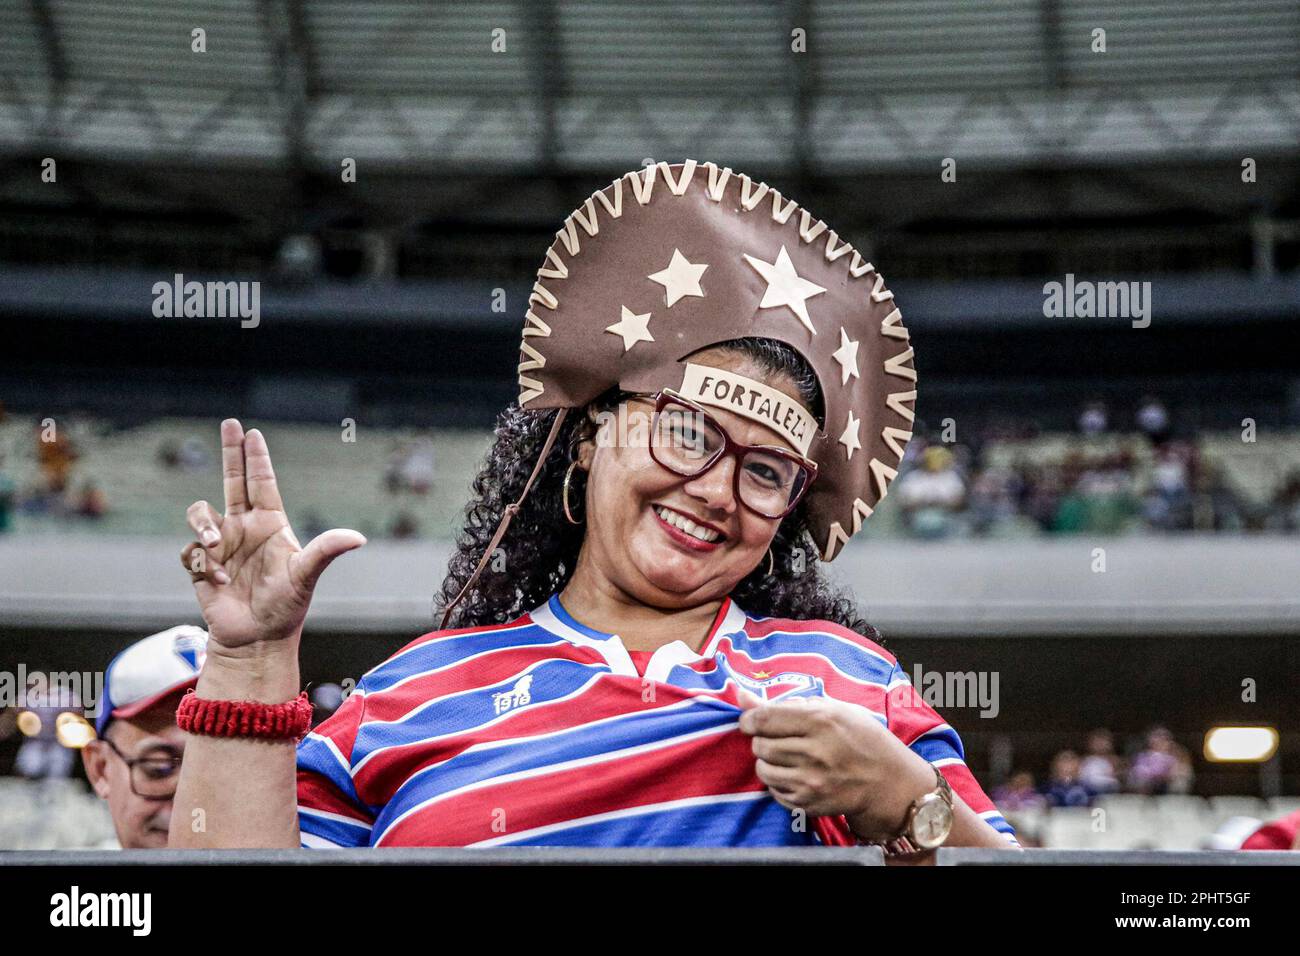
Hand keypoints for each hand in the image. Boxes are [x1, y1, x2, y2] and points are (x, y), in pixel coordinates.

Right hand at [180, 419, 364, 654]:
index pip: (261, 483)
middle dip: (230, 452)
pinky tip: (220, 582)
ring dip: (203, 526)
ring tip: (216, 547)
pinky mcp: (202, 566)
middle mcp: (244, 529)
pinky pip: (190, 551)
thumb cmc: (286, 606)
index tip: (251, 432)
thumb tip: (358, 537)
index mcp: (270, 524)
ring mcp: (221, 546)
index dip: (256, 458)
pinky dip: (201, 564)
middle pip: (232, 481)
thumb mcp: (307, 575)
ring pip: (199, 513)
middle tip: (229, 422)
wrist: (258, 638)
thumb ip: (327, 551)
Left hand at [737, 693, 936, 840]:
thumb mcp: (831, 709)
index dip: (749, 719)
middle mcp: (814, 751)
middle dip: (763, 740)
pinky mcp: (809, 803)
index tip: (751, 721)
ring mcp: (811, 781)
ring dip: (768, 761)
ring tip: (789, 757)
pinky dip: (779, 781)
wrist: (889, 782)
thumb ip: (783, 703)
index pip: (763, 719)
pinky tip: (797, 774)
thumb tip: (740, 696)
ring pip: (762, 769)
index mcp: (820, 720)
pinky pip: (774, 790)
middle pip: (760, 745)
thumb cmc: (860, 738)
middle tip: (781, 739)